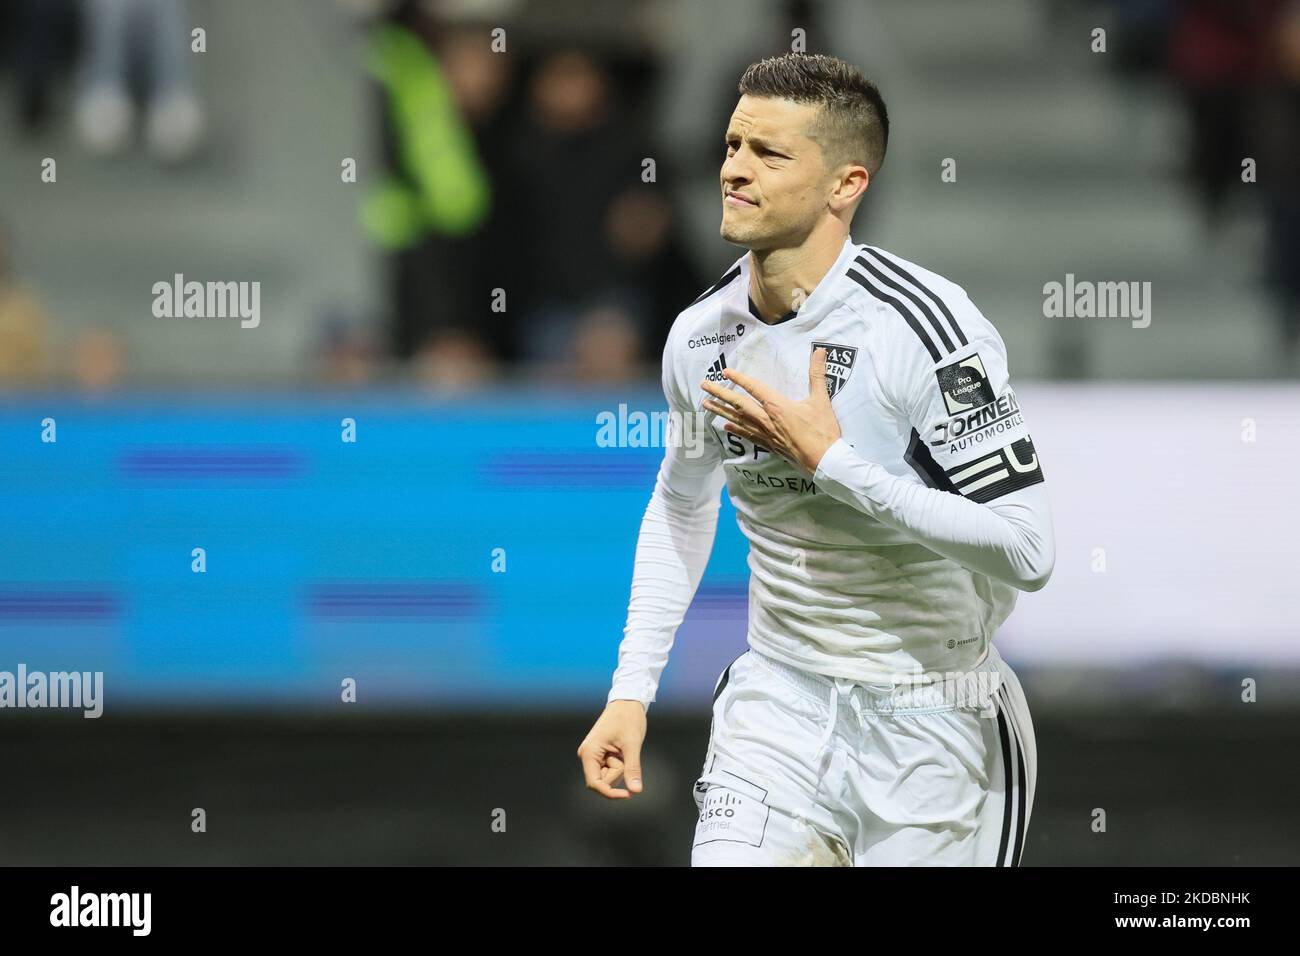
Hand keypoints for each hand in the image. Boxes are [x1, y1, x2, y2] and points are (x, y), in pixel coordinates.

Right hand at [577, 700, 646, 798]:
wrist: (627, 702)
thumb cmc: (628, 719)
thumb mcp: (632, 744)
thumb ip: (632, 768)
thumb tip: (636, 791)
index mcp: (589, 753)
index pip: (595, 784)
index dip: (611, 793)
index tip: (629, 795)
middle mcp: (587, 755)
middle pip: (603, 781)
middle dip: (619, 772)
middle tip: (625, 752)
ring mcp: (592, 755)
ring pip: (608, 776)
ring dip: (620, 767)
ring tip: (623, 748)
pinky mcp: (599, 754)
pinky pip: (610, 769)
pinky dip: (620, 764)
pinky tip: (622, 749)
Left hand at [700, 347, 841, 473]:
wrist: (824, 461)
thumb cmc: (822, 431)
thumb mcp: (821, 400)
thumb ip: (818, 374)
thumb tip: (820, 351)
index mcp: (777, 406)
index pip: (754, 388)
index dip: (739, 379)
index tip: (725, 372)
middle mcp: (767, 420)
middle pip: (738, 404)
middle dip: (720, 394)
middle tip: (704, 386)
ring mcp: (766, 434)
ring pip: (738, 420)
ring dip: (721, 411)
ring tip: (705, 404)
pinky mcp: (769, 445)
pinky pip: (747, 436)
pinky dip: (735, 430)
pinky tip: (725, 427)